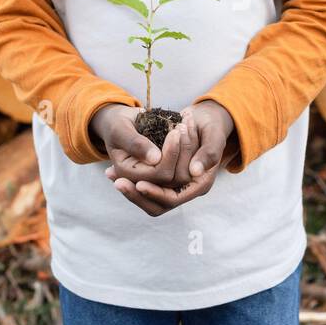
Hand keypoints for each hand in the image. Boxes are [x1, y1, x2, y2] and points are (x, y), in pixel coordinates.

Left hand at [104, 101, 236, 215]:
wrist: (206, 120)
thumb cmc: (212, 125)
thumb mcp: (214, 135)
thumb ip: (209, 153)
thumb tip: (194, 172)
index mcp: (201, 184)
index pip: (174, 198)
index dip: (156, 193)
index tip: (139, 184)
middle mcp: (187, 189)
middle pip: (159, 204)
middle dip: (138, 195)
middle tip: (118, 183)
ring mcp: (175, 184)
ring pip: (149, 198)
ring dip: (131, 190)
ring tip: (111, 175)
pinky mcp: (164, 178)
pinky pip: (145, 185)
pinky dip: (130, 180)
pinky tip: (112, 171)